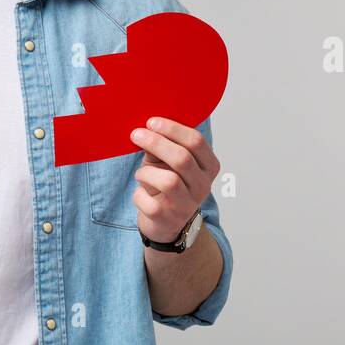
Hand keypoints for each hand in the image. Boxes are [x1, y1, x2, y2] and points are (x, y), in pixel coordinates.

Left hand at [129, 116, 219, 243]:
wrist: (165, 223)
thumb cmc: (166, 185)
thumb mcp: (167, 162)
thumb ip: (162, 146)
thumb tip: (147, 127)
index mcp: (209, 166)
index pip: (196, 142)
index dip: (172, 129)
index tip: (151, 122)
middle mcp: (203, 186)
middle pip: (182, 158)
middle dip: (156, 143)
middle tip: (136, 134)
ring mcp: (187, 205)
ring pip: (168, 181)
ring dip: (147, 173)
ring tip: (141, 174)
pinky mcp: (169, 219)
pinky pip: (148, 201)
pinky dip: (139, 195)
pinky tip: (141, 195)